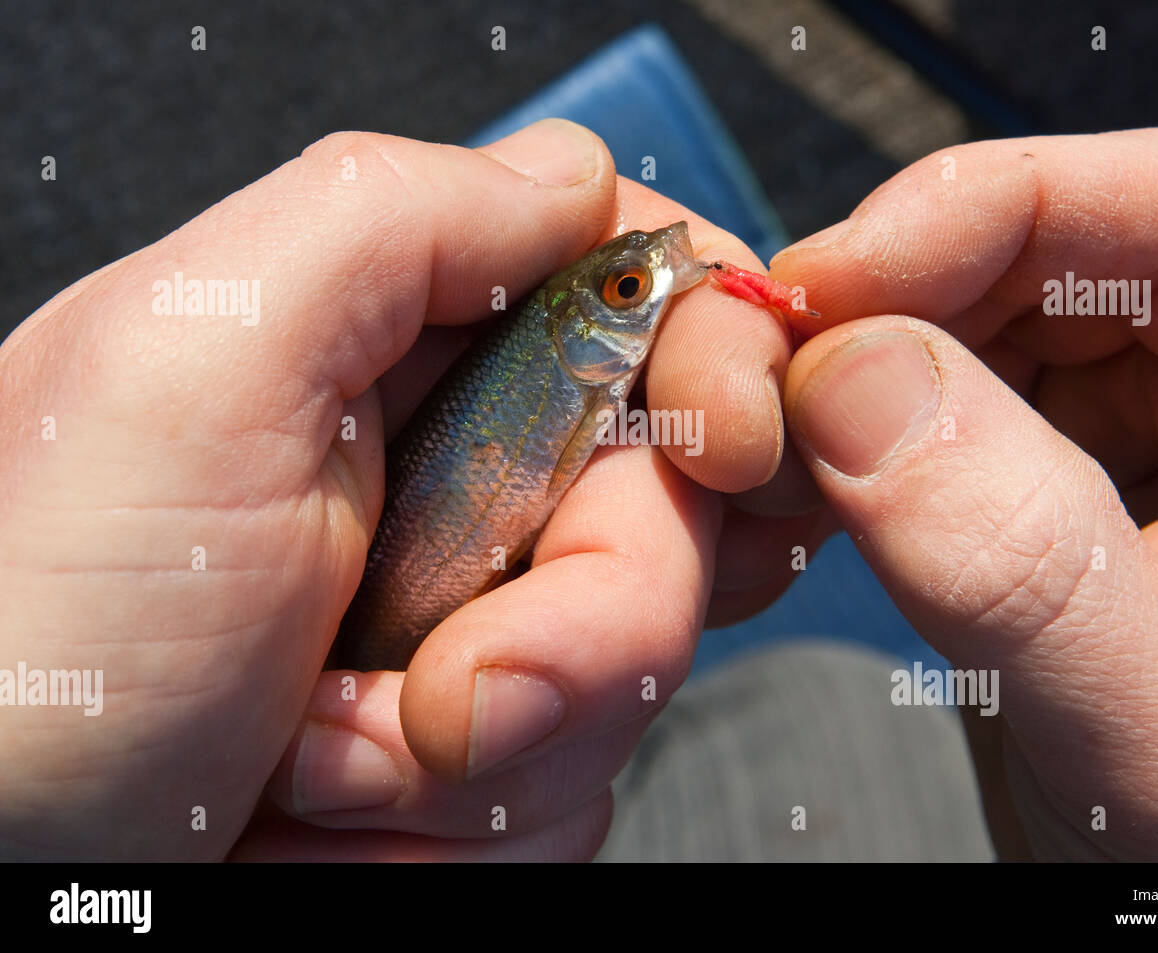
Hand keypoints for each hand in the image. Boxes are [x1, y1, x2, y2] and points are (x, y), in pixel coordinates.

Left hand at [0, 120, 785, 859]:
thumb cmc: (26, 643)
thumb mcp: (187, 367)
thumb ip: (391, 221)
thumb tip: (574, 174)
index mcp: (388, 350)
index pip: (632, 298)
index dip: (717, 356)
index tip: (734, 441)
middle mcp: (442, 477)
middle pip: (667, 503)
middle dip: (595, 612)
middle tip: (451, 680)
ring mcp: (465, 624)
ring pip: (633, 664)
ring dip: (503, 743)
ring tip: (320, 757)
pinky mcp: (474, 758)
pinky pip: (576, 787)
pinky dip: (469, 827)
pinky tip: (335, 812)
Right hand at [770, 128, 1157, 859]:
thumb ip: (1026, 563)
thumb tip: (858, 383)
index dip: (996, 208)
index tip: (838, 277)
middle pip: (1047, 254)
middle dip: (891, 290)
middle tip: (768, 352)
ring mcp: (1123, 440)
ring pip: (965, 324)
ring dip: (847, 358)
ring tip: (763, 423)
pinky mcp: (1031, 491)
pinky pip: (919, 411)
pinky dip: (836, 427)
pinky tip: (792, 470)